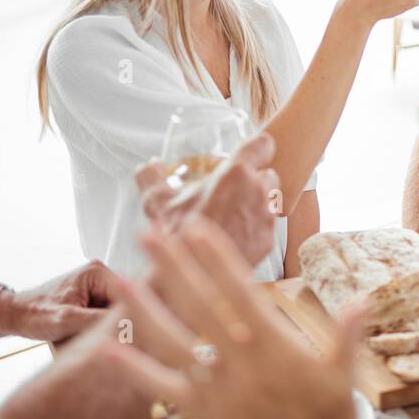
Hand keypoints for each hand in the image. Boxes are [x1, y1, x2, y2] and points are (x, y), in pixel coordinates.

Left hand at [0, 260, 119, 342]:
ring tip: (96, 339)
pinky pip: (107, 316)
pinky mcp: (92, 300)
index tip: (126, 336)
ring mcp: (97, 288)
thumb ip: (98, 320)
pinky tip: (92, 338)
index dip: (133, 316)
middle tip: (108, 341)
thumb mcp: (67, 320)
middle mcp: (100, 276)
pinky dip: (102, 329)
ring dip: (110, 327)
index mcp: (97, 272)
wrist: (14, 315)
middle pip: (126, 303)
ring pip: (118, 312)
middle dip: (120, 322)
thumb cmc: (34, 314)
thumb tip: (128, 325)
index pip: (131, 294)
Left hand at [106, 218, 374, 418]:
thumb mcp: (343, 375)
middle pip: (198, 306)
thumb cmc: (329, 418)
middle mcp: (239, 362)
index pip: (239, 292)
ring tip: (121, 278)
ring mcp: (216, 388)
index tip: (197, 228)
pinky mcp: (202, 412)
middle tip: (149, 233)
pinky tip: (109, 348)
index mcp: (274, 345)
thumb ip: (346, 336)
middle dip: (173, 267)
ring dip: (144, 308)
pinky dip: (135, 368)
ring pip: (172, 340)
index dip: (217, 259)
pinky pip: (162, 388)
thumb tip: (362, 301)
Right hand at [134, 132, 280, 265]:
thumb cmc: (176, 234)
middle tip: (233, 190)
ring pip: (270, 200)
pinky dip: (256, 227)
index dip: (258, 147)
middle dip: (254, 179)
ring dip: (256, 203)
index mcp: (235, 173)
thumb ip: (150, 177)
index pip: (263, 144)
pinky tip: (237, 234)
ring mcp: (265, 216)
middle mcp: (257, 191)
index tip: (251, 152)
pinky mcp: (268, 240)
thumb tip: (148, 165)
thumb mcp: (156, 201)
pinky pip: (267, 225)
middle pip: (268, 173)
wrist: (191, 274)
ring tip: (234, 213)